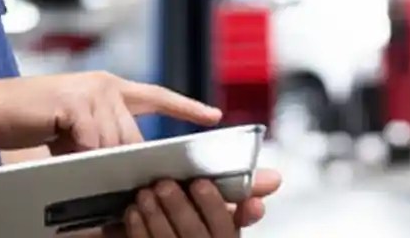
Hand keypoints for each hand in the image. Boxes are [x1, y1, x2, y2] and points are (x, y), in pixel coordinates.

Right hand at [0, 72, 221, 153]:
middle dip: (114, 159)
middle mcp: (106, 85)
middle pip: (131, 138)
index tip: (213, 115)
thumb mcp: (77, 131)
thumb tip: (126, 163)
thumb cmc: (33, 125)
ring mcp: (92, 90)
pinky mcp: (76, 101)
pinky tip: (59, 142)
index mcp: (109, 88)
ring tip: (62, 146)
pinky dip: (77, 152)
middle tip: (85, 161)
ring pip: (112, 144)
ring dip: (89, 156)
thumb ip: (103, 137)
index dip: (186, 107)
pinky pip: (92, 142)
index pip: (156, 97)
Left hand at [115, 167, 282, 236]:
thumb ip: (246, 193)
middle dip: (179, 207)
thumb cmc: (196, 224)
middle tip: (164, 183)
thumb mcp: (221, 211)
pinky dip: (138, 230)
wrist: (173, 231)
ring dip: (155, 215)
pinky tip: (133, 211)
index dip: (215, 205)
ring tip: (145, 192)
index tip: (201, 182)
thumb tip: (276, 178)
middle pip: (195, 235)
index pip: (226, 229)